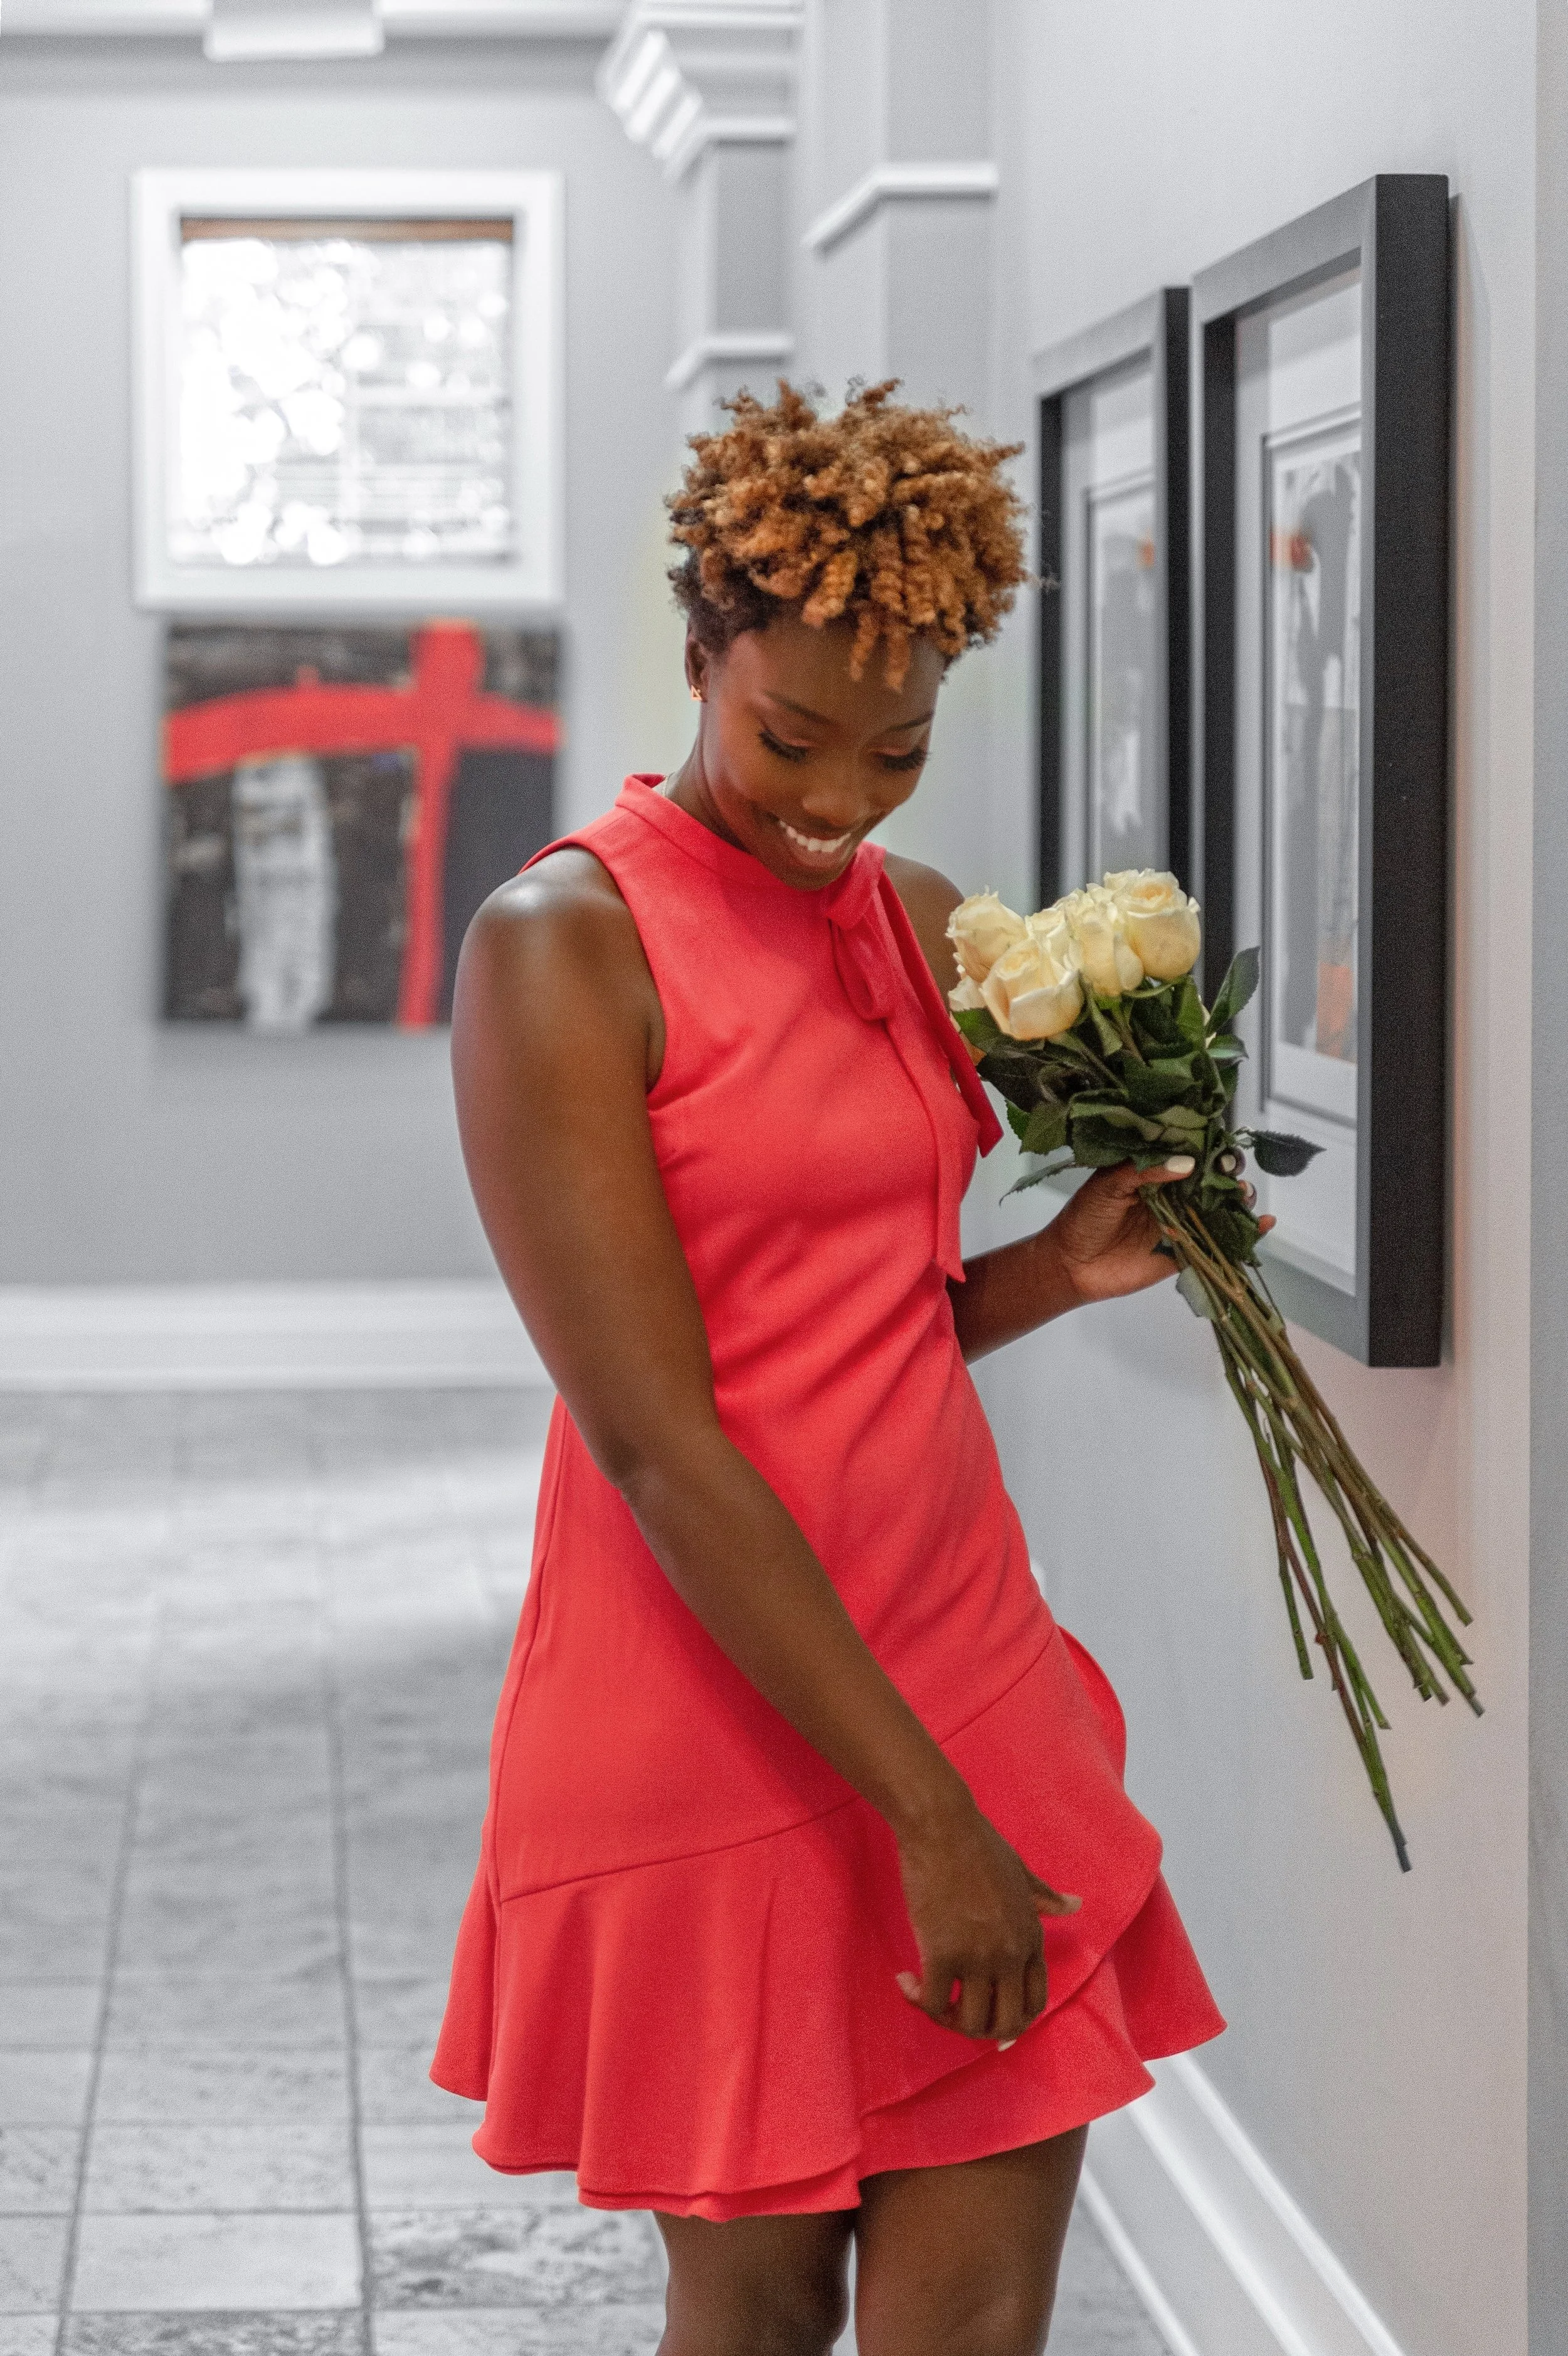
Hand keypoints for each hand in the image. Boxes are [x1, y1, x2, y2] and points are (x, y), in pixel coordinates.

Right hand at [894, 1797, 1080, 2041]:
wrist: (942, 1825)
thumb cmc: (978, 1844)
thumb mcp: (1021, 1873)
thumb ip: (1045, 1896)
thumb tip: (1076, 1905)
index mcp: (1031, 1937)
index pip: (1034, 2003)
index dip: (1010, 2018)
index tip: (983, 2007)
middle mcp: (1011, 1954)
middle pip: (1006, 2024)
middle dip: (979, 2029)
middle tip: (953, 2010)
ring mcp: (978, 1957)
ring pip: (970, 2023)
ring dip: (946, 2019)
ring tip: (928, 1995)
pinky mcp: (942, 1954)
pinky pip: (933, 2002)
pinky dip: (918, 2000)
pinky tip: (906, 1980)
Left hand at [1046, 1155, 1273, 1307]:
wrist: (1070, 1264)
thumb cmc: (1083, 1217)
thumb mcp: (1108, 1185)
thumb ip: (1144, 1171)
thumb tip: (1186, 1164)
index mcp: (1154, 1173)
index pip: (1188, 1154)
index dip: (1207, 1149)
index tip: (1220, 1146)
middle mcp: (1173, 1195)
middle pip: (1211, 1181)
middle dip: (1228, 1174)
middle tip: (1232, 1173)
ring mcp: (1182, 1223)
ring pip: (1220, 1209)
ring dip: (1239, 1201)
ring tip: (1244, 1195)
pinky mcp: (1187, 1252)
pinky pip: (1218, 1243)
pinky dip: (1244, 1236)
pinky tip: (1262, 1225)